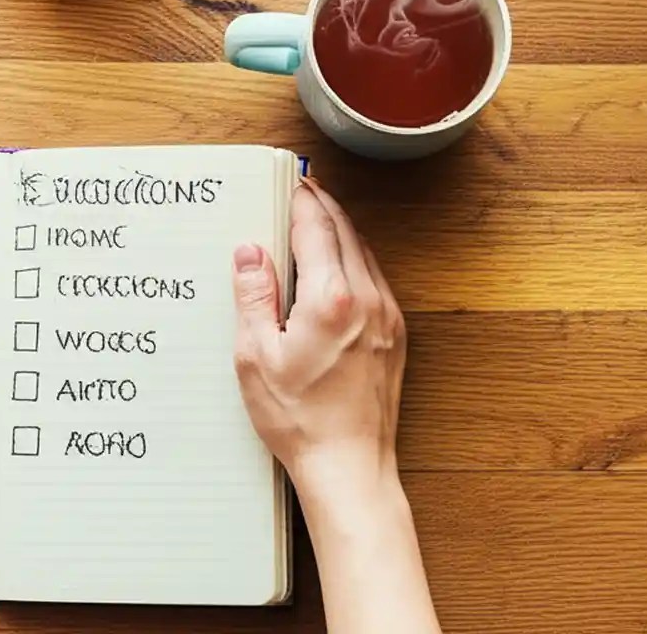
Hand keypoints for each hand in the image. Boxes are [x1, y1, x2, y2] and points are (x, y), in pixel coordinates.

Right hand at [232, 180, 439, 633]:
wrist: (348, 465)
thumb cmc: (298, 419)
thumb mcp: (255, 356)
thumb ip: (253, 295)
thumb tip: (250, 250)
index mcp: (331, 300)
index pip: (316, 228)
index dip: (301, 200)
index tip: (290, 181)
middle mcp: (367, 300)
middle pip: (345, 232)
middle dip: (321, 206)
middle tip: (299, 190)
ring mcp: (387, 317)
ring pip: (364, 253)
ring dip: (339, 231)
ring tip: (313, 221)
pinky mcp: (395, 336)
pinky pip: (375, 280)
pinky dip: (354, 260)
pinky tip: (334, 266)